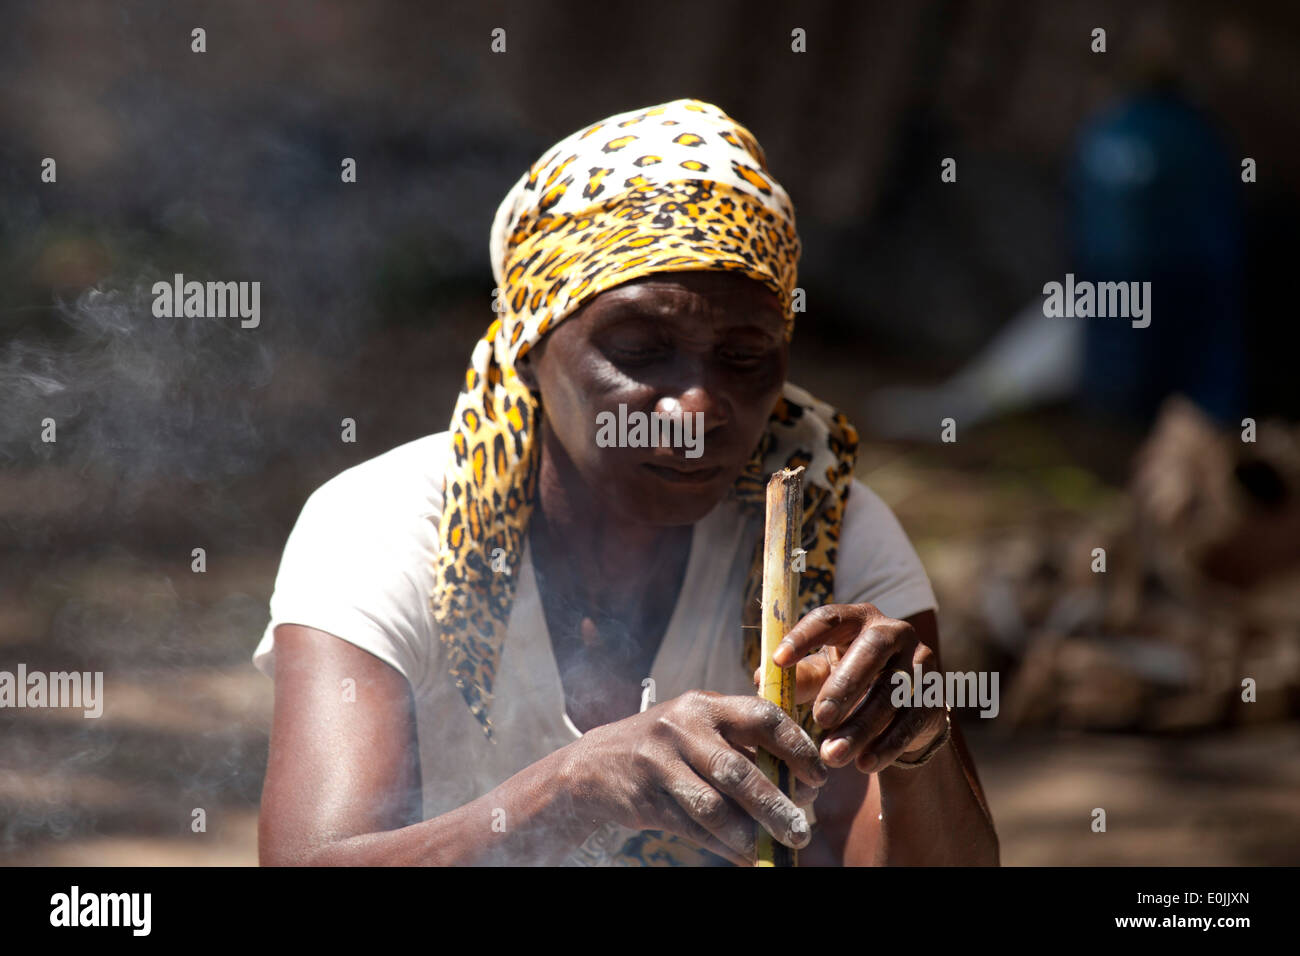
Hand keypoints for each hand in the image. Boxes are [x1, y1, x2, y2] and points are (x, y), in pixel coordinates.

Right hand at [562, 690, 828, 865]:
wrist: (595, 765)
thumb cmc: (664, 746)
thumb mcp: (697, 728)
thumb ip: (739, 744)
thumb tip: (796, 782)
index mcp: (705, 704)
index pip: (762, 716)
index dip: (797, 747)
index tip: (818, 777)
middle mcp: (682, 727)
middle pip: (739, 770)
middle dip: (777, 804)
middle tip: (803, 829)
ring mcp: (660, 762)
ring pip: (714, 806)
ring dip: (750, 833)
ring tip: (773, 849)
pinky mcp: (645, 797)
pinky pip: (692, 827)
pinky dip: (723, 845)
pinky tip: (744, 855)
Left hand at [758, 604, 946, 772]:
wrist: (901, 710)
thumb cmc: (851, 680)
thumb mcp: (823, 675)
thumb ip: (799, 677)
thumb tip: (763, 679)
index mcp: (858, 619)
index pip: (830, 617)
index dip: (804, 637)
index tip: (778, 661)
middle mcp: (894, 632)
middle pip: (872, 651)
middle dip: (845, 685)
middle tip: (819, 718)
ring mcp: (921, 663)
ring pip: (892, 693)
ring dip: (861, 727)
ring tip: (832, 755)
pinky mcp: (934, 697)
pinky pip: (911, 721)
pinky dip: (887, 745)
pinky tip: (865, 764)